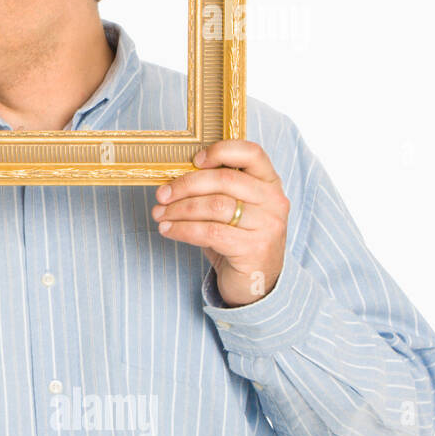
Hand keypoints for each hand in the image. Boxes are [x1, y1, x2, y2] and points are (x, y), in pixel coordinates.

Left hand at [150, 140, 290, 307]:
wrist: (256, 284)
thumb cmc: (237, 241)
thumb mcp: (233, 210)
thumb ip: (216, 191)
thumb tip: (173, 180)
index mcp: (270, 184)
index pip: (252, 153)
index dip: (221, 151)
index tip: (194, 161)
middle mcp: (274, 202)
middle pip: (224, 180)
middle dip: (185, 185)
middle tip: (161, 195)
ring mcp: (267, 226)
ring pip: (214, 206)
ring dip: (179, 209)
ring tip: (160, 214)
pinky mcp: (254, 248)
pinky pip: (210, 232)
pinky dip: (183, 229)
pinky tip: (168, 230)